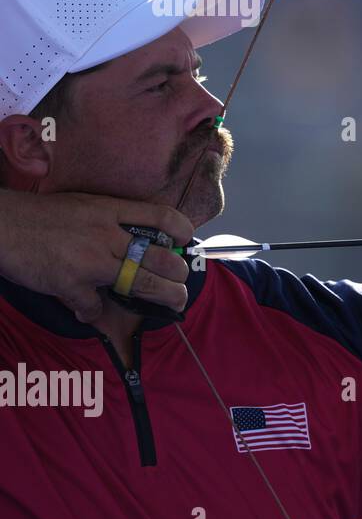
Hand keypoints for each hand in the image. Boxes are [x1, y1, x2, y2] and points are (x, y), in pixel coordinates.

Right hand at [0, 190, 194, 323]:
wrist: (2, 224)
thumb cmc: (40, 215)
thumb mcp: (84, 205)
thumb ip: (111, 220)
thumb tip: (137, 238)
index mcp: (110, 211)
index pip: (161, 216)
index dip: (182, 229)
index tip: (187, 240)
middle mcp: (107, 235)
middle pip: (160, 258)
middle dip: (178, 275)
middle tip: (181, 283)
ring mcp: (91, 261)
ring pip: (143, 284)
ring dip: (164, 297)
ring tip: (173, 303)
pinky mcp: (71, 284)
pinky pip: (93, 307)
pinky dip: (92, 313)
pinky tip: (88, 312)